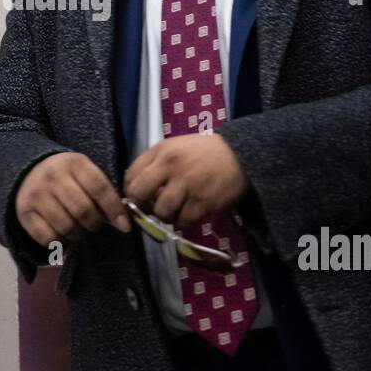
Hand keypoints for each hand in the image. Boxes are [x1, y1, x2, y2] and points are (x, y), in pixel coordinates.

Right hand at [15, 152, 131, 246]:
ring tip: (79, 228)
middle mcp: (53, 177)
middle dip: (96, 223)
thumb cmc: (66, 175)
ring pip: (67, 226)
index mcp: (74, 163)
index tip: (124, 225)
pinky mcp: (25, 213)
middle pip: (84, 210)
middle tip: (95, 224)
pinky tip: (63, 232)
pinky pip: (48, 238)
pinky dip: (61, 241)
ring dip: (79, 233)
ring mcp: (37, 195)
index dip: (114, 209)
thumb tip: (121, 221)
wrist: (28, 171)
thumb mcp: (84, 172)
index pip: (100, 188)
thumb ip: (102, 191)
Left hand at [124, 132, 250, 226]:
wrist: (240, 156)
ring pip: (160, 212)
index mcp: (161, 150)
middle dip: (141, 206)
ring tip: (174, 212)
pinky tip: (188, 215)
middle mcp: (170, 165)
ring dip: (165, 217)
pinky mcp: (202, 201)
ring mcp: (186, 184)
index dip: (131, 191)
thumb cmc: (204, 153)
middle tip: (150, 210)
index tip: (138, 198)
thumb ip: (156, 164)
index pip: (131, 175)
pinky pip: (182, 221)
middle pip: (139, 194)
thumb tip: (137, 189)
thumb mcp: (176, 147)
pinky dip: (182, 223)